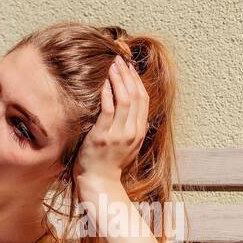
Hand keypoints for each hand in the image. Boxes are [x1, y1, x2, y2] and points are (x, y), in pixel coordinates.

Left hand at [74, 54, 148, 188]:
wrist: (99, 182)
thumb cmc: (109, 163)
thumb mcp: (128, 145)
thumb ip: (132, 127)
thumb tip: (133, 110)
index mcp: (139, 132)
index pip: (143, 100)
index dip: (137, 81)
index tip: (129, 67)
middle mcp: (132, 132)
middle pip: (136, 96)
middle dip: (128, 75)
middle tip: (119, 59)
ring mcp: (118, 134)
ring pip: (125, 100)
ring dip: (118, 80)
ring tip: (111, 65)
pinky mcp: (103, 136)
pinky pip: (108, 110)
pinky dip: (107, 94)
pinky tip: (103, 82)